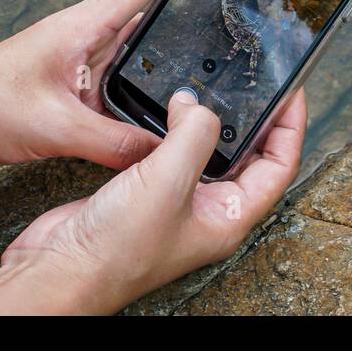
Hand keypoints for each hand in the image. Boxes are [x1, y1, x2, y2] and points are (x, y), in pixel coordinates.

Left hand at [0, 0, 213, 171]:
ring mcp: (76, 60)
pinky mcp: (68, 87)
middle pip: (145, 1)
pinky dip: (144, 75)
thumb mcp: (53, 128)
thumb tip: (163, 150)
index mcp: (80, 28)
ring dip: (168, 28)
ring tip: (209, 19)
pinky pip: (118, 75)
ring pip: (134, 40)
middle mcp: (82, 37)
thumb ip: (112, 141)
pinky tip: (164, 86)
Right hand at [0, 88, 306, 313]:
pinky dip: (173, 128)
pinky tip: (166, 108)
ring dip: (210, 121)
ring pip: (206, 153)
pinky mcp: (143, 192)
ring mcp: (175, 202)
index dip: (290, 126)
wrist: (60, 268)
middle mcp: (207, 210)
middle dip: (254, 119)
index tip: (292, 90)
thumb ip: (193, 135)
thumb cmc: (117, 249)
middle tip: (256, 81)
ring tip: (214, 86)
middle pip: (248, 157)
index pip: (278, 166)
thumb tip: (197, 104)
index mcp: (229, 216)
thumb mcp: (168, 180)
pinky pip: (170, 153)